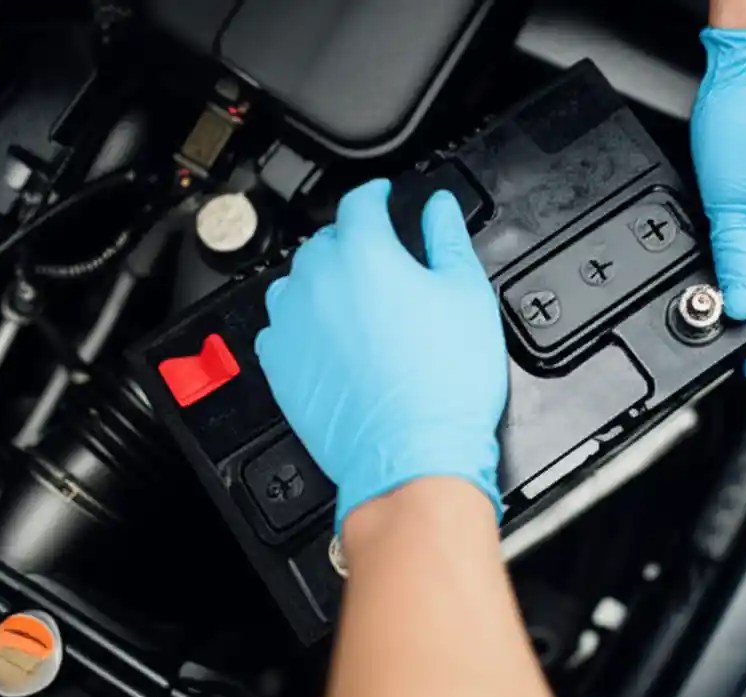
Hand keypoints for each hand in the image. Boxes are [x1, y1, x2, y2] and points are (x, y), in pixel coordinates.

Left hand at [254, 180, 507, 531]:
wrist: (413, 453)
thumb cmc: (444, 383)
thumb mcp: (467, 294)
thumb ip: (447, 238)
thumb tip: (437, 207)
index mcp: (365, 253)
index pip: (359, 202)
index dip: (375, 194)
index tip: (382, 197)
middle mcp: (318, 281)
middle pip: (326, 240)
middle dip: (353, 241)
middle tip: (382, 259)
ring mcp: (292, 323)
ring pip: (299, 282)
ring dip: (324, 281)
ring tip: (356, 301)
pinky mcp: (279, 364)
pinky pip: (281, 327)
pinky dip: (303, 324)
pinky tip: (331, 338)